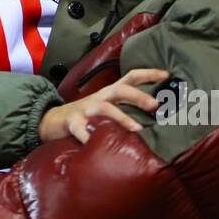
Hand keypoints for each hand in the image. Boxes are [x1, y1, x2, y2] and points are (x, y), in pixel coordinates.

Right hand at [39, 67, 170, 143]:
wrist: (51, 121)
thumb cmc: (84, 116)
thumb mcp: (104, 107)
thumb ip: (124, 109)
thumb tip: (154, 117)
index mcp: (109, 93)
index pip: (130, 77)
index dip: (148, 74)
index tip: (167, 75)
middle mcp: (99, 98)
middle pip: (120, 90)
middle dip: (138, 96)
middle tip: (155, 105)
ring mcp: (85, 110)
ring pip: (104, 108)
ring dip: (121, 117)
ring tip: (136, 129)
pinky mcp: (72, 123)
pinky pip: (81, 130)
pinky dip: (90, 138)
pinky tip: (98, 145)